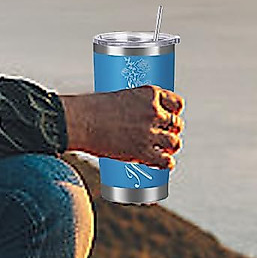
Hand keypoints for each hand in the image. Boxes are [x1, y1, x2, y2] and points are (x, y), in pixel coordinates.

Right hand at [60, 86, 183, 168]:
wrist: (79, 121)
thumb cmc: (90, 109)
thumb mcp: (117, 98)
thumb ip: (131, 108)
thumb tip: (132, 120)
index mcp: (149, 94)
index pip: (176, 104)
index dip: (174, 112)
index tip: (169, 116)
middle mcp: (154, 112)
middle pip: (176, 124)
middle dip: (171, 131)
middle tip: (162, 136)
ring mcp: (149, 133)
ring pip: (174, 142)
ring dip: (171, 147)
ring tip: (163, 150)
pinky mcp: (142, 151)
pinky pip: (165, 161)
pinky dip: (166, 163)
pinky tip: (164, 163)